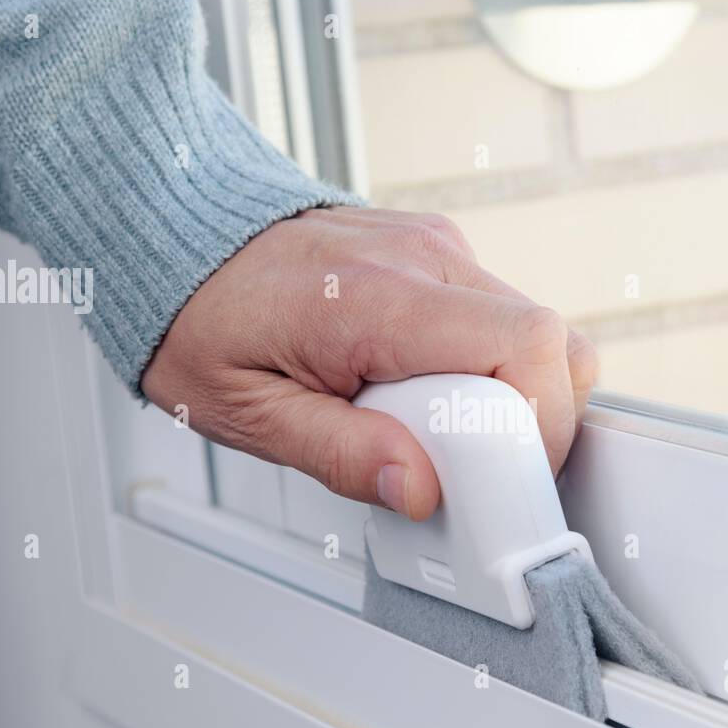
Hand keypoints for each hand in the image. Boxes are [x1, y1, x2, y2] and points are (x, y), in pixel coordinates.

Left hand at [140, 207, 597, 520]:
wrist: (179, 238)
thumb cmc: (203, 319)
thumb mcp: (249, 412)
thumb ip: (342, 454)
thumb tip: (421, 488)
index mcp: (375, 297)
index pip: (524, 345)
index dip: (541, 422)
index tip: (503, 477)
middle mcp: (421, 256)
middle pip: (549, 341)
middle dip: (530, 420)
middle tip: (462, 459)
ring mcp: (435, 246)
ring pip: (533, 331)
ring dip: (506, 394)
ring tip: (430, 420)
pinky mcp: (439, 252)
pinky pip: (499, 317)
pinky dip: (484, 366)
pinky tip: (422, 384)